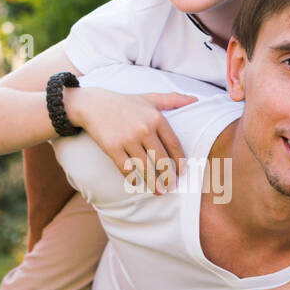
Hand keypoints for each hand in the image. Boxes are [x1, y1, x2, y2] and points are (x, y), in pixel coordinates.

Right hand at [66, 87, 196, 190]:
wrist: (93, 104)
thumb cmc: (125, 103)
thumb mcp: (150, 98)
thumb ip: (173, 99)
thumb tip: (196, 100)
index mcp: (156, 118)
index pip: (174, 145)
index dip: (180, 161)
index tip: (182, 172)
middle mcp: (144, 128)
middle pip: (162, 160)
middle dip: (168, 176)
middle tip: (172, 186)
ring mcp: (127, 139)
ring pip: (146, 168)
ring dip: (154, 183)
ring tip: (159, 191)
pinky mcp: (112, 148)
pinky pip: (126, 169)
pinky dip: (134, 180)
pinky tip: (139, 185)